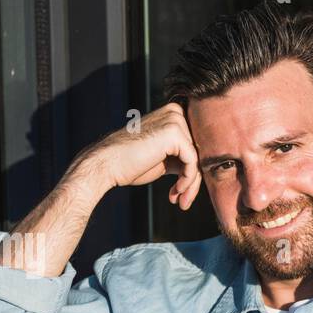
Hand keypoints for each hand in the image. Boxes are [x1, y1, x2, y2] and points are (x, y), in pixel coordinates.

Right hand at [77, 103, 201, 210]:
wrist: (107, 165)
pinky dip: (187, 181)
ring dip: (191, 185)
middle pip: (199, 152)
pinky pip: (193, 162)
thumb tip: (205, 168)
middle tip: (183, 201)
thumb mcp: (164, 158)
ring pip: (198, 159)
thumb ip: (183, 157)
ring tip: (180, 200)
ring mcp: (175, 120)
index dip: (193, 172)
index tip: (183, 192)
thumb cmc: (131, 164)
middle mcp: (176, 112)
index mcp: (173, 115)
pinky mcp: (174, 133)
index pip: (196, 145)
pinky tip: (176, 192)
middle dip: (193, 181)